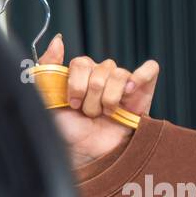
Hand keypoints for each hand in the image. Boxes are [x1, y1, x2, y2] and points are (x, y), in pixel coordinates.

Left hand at [39, 33, 159, 166]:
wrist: (88, 157)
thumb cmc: (68, 133)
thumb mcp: (46, 100)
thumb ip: (45, 69)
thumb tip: (57, 40)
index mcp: (80, 75)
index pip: (81, 62)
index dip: (76, 84)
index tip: (72, 104)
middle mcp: (101, 76)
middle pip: (100, 69)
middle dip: (91, 97)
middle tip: (89, 114)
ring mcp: (122, 84)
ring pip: (119, 74)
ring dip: (108, 100)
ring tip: (104, 114)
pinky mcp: (143, 92)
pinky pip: (150, 70)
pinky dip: (140, 78)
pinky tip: (128, 95)